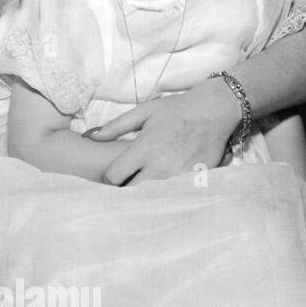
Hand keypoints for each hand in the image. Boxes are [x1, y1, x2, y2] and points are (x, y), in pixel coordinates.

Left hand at [90, 80, 239, 184]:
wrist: (214, 111)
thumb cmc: (176, 110)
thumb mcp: (143, 112)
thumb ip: (115, 127)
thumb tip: (91, 136)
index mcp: (144, 150)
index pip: (114, 177)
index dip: (109, 178)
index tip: (113, 174)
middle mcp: (160, 167)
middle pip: (130, 192)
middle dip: (125, 188)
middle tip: (127, 180)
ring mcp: (179, 177)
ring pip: (151, 197)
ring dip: (145, 193)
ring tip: (145, 183)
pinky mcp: (195, 181)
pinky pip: (173, 195)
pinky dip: (166, 193)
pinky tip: (165, 186)